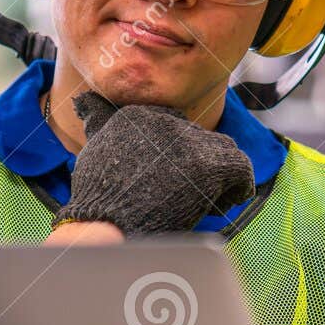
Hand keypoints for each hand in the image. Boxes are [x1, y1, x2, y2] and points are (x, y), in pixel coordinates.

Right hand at [57, 92, 255, 234]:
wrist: (104, 224)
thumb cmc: (98, 196)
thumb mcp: (95, 145)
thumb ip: (97, 118)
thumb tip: (84, 100)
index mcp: (140, 114)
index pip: (177, 125)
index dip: (179, 153)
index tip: (171, 177)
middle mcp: (166, 121)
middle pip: (202, 138)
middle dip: (198, 166)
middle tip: (187, 194)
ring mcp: (188, 142)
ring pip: (224, 150)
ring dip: (219, 176)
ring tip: (206, 200)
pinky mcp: (207, 166)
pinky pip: (240, 168)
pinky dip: (237, 188)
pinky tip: (223, 203)